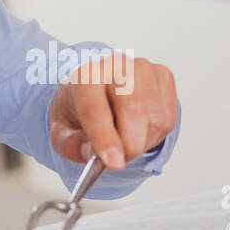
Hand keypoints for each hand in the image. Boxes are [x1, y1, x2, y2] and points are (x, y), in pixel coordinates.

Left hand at [48, 53, 176, 170]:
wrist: (97, 87)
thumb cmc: (79, 108)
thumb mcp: (62, 131)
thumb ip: (72, 146)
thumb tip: (94, 155)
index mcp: (85, 77)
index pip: (95, 108)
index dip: (106, 139)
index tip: (114, 163)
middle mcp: (115, 66)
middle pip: (134, 109)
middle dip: (130, 145)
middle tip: (120, 161)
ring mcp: (143, 69)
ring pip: (155, 118)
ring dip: (142, 142)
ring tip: (125, 139)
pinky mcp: (163, 77)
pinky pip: (167, 118)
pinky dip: (154, 134)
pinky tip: (139, 129)